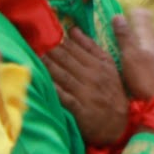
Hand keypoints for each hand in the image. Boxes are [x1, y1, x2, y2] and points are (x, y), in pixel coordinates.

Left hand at [41, 28, 127, 145]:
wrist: (118, 124)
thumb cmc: (111, 92)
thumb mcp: (108, 65)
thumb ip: (91, 47)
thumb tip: (73, 29)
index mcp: (100, 64)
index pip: (76, 47)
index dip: (59, 39)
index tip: (46, 31)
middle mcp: (93, 76)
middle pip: (67, 59)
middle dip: (50, 49)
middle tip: (35, 40)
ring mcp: (86, 93)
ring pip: (63, 75)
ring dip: (49, 65)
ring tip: (35, 55)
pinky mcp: (80, 109)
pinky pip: (64, 97)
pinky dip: (54, 89)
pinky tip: (43, 82)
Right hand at [113, 9, 153, 99]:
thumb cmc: (145, 77)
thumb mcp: (132, 55)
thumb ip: (125, 37)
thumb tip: (118, 16)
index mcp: (150, 41)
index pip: (145, 21)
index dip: (139, 14)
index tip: (133, 8)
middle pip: (149, 32)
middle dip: (141, 25)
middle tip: (134, 18)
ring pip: (149, 46)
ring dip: (140, 39)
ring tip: (132, 38)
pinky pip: (147, 58)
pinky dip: (141, 54)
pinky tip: (136, 60)